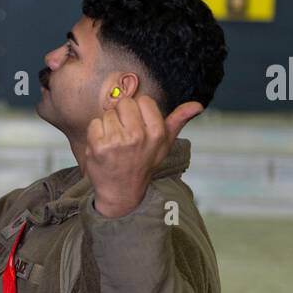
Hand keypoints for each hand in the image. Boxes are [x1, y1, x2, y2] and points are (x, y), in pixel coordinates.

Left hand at [82, 97, 202, 217]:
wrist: (121, 192)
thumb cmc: (143, 164)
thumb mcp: (164, 144)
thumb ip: (178, 121)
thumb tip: (198, 104)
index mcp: (156, 132)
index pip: (144, 100)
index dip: (139, 112)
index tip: (139, 126)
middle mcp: (137, 135)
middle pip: (124, 103)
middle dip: (123, 116)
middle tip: (125, 135)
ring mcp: (117, 141)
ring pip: (108, 113)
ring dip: (109, 125)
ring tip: (114, 143)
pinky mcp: (99, 146)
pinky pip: (94, 123)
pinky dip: (96, 133)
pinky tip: (103, 147)